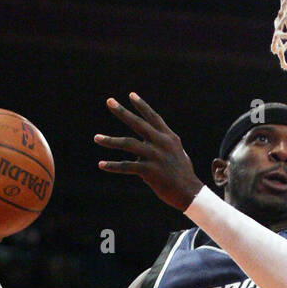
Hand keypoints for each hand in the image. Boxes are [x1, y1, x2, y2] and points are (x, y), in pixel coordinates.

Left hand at [94, 93, 202, 211]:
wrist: (190, 192)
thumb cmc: (182, 174)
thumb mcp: (177, 152)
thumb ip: (162, 144)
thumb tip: (146, 141)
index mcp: (169, 137)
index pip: (153, 117)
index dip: (142, 106)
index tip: (131, 95)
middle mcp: (162, 143)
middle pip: (138, 124)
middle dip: (122, 112)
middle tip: (109, 101)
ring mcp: (155, 156)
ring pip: (128, 144)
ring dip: (110, 141)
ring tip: (96, 138)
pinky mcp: (149, 170)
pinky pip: (126, 166)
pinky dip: (113, 166)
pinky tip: (101, 164)